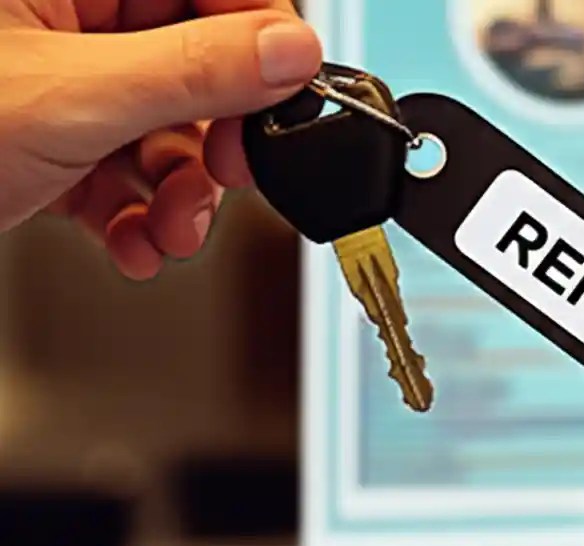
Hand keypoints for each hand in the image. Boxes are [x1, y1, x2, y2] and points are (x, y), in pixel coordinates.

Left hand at [0, 1, 322, 277]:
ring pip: (165, 129)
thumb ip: (194, 71)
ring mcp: (57, 79)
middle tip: (226, 170)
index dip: (260, 39)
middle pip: (197, 64)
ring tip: (170, 229)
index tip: (287, 93)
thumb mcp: (72, 99)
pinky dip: (137, 216)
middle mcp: (67, 16)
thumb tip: (293, 51)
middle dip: (216, 143)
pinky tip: (133, 239)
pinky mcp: (44, 139)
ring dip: (181, 196)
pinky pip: (121, 171)